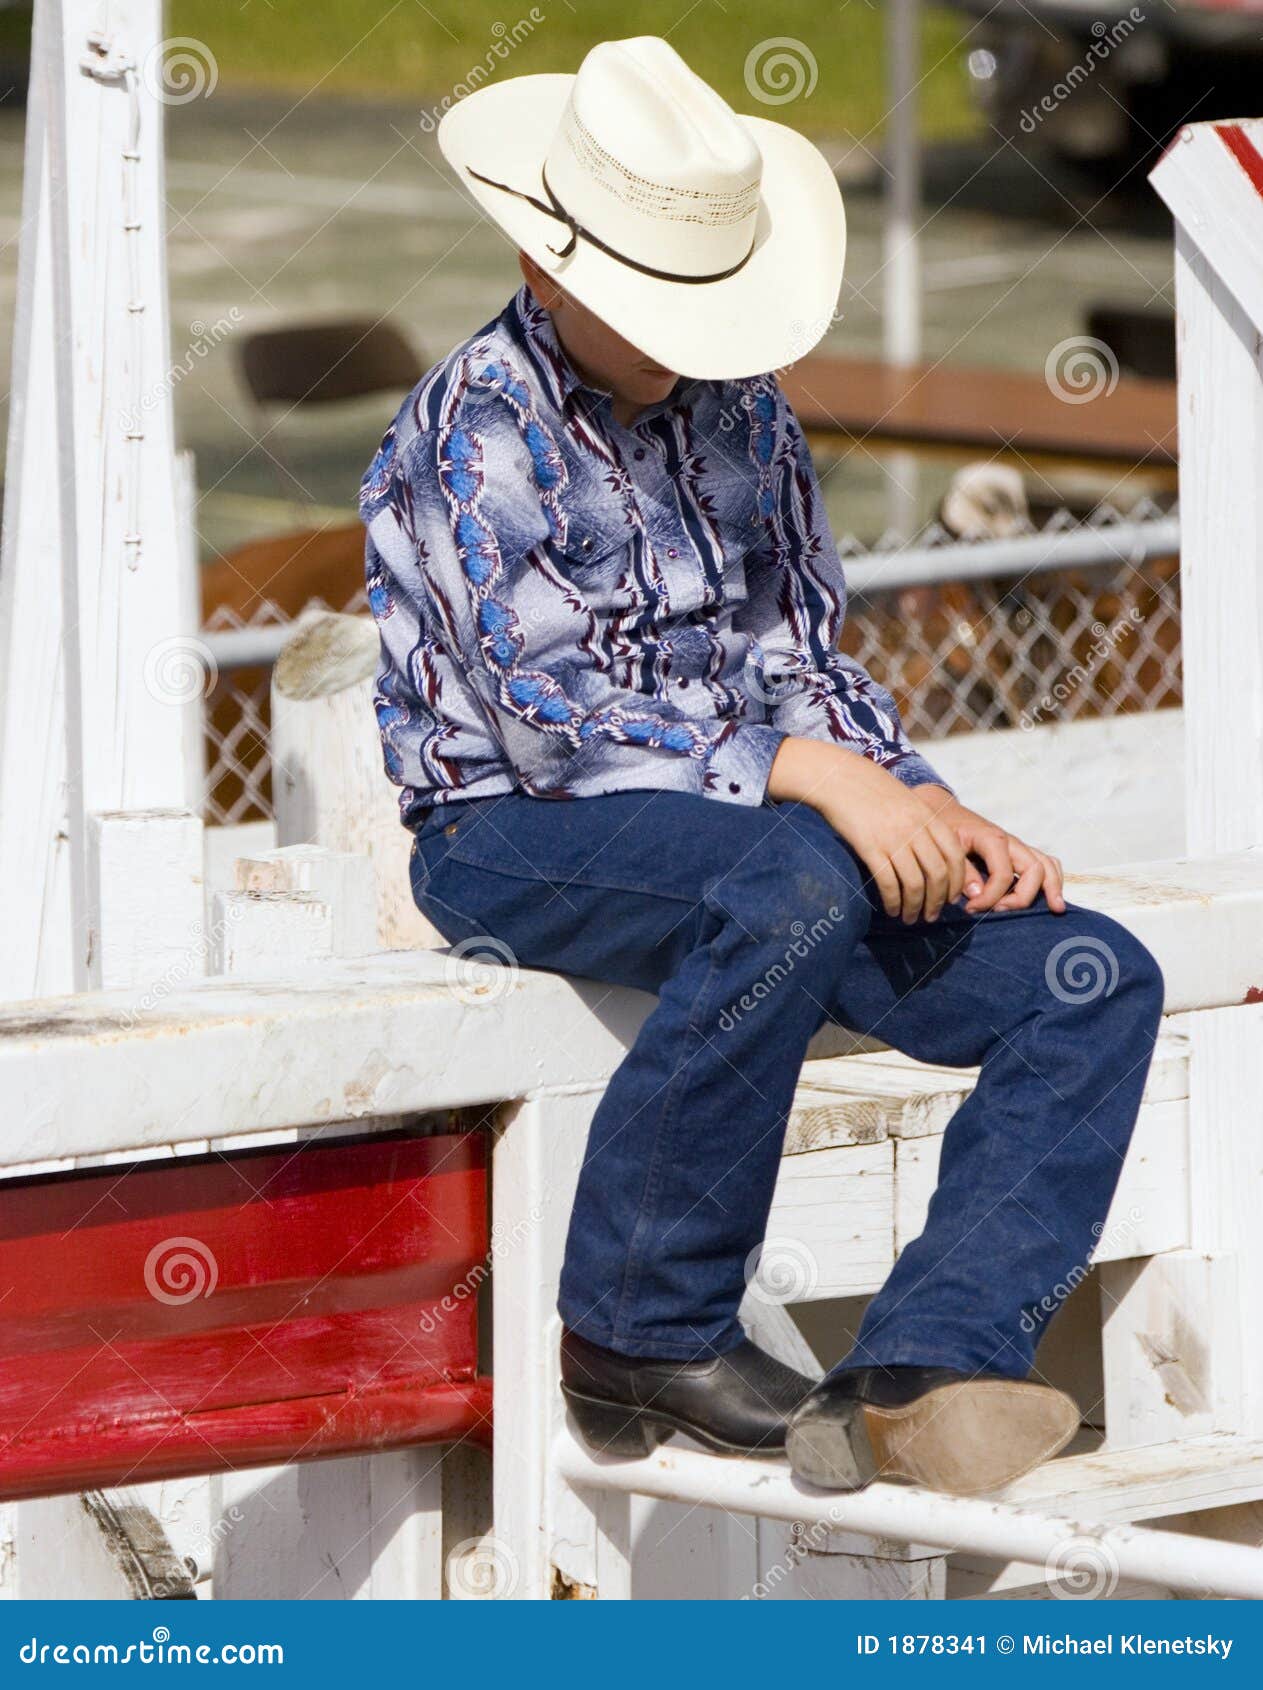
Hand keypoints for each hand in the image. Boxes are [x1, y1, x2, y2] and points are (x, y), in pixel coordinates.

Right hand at [768, 740, 968, 922]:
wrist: (839, 777)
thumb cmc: (872, 790)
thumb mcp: (907, 801)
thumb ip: (923, 824)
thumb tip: (933, 856)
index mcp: (928, 817)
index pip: (955, 856)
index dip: (956, 882)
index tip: (950, 898)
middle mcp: (915, 829)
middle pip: (938, 874)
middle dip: (937, 901)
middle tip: (931, 916)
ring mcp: (893, 839)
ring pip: (915, 884)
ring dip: (915, 907)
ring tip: (911, 918)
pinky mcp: (871, 848)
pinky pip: (889, 882)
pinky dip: (894, 901)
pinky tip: (891, 909)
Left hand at [918, 788, 1065, 914]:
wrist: (943, 812)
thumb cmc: (944, 829)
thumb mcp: (946, 849)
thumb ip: (962, 872)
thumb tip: (977, 895)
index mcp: (992, 839)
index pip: (1003, 875)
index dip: (990, 898)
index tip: (970, 908)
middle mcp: (1011, 841)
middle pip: (1034, 870)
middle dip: (1021, 897)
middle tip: (999, 911)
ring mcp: (1018, 846)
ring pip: (1046, 864)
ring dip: (1052, 887)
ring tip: (1055, 909)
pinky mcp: (1019, 852)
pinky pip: (1046, 862)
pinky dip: (1053, 878)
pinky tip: (1052, 896)